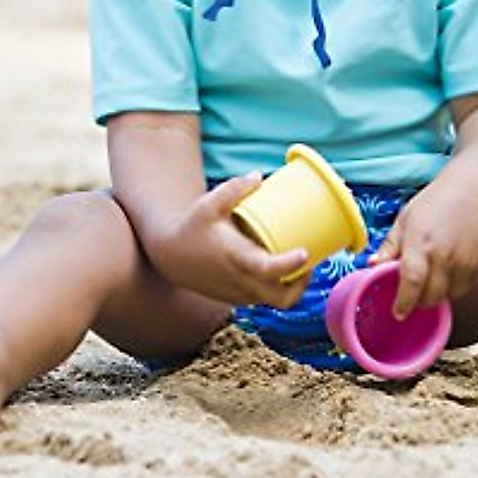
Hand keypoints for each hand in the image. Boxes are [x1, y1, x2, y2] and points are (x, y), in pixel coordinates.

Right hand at [147, 172, 311, 309]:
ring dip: (292, 287)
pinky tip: (281, 271)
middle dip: (302, 283)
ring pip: (276, 301)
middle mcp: (240, 282)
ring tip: (300, 264)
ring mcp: (239, 294)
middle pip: (283, 297)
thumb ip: (235, 188)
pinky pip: (264, 299)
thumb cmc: (192, 227)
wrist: (169, 256)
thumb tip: (260, 176)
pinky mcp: (237, 298)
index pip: (269, 270)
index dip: (290, 265)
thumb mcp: (210, 203)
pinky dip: (277, 289)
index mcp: (237, 260)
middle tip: (308, 260)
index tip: (306, 253)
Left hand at [370, 183, 477, 318]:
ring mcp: (465, 261)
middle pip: (430, 297)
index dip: (403, 302)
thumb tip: (372, 266)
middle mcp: (444, 254)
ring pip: (449, 296)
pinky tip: (450, 267)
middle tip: (413, 292)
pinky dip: (455, 286)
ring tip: (433, 274)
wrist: (473, 192)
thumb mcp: (405, 220)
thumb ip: (390, 246)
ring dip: (438, 293)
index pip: (412, 281)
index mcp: (421, 242)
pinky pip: (465, 288)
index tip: (398, 313)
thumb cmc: (435, 204)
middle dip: (419, 301)